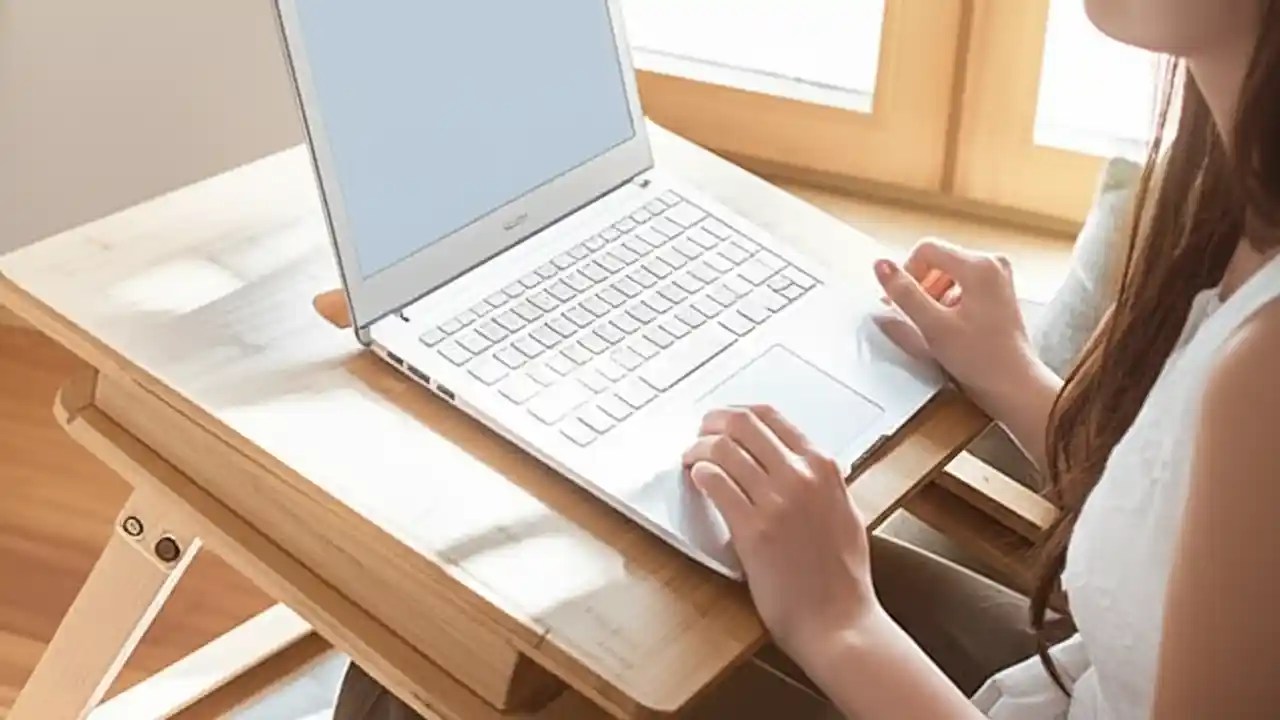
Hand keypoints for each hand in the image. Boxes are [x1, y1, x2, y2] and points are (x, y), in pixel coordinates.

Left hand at [682, 405, 877, 660]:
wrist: (839, 622)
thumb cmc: (843, 578)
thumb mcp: (845, 514)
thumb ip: (823, 485)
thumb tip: (797, 466)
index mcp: (823, 468)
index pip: (771, 416)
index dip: (737, 414)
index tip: (722, 423)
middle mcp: (801, 476)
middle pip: (742, 423)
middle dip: (711, 423)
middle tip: (698, 435)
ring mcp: (776, 501)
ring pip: (722, 448)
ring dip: (697, 448)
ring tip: (689, 459)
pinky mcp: (752, 529)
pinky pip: (715, 482)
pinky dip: (699, 474)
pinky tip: (695, 480)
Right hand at [874, 238, 1038, 415]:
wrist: (1014, 384)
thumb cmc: (980, 359)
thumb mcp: (933, 326)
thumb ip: (904, 294)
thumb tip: (881, 265)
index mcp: (979, 265)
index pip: (926, 250)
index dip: (906, 274)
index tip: (902, 303)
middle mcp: (992, 263)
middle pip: (937, 261)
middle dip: (921, 288)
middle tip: (918, 319)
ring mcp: (997, 277)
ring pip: (947, 274)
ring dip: (933, 297)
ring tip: (935, 327)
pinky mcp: (997, 291)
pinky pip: (961, 285)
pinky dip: (948, 302)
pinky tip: (950, 327)